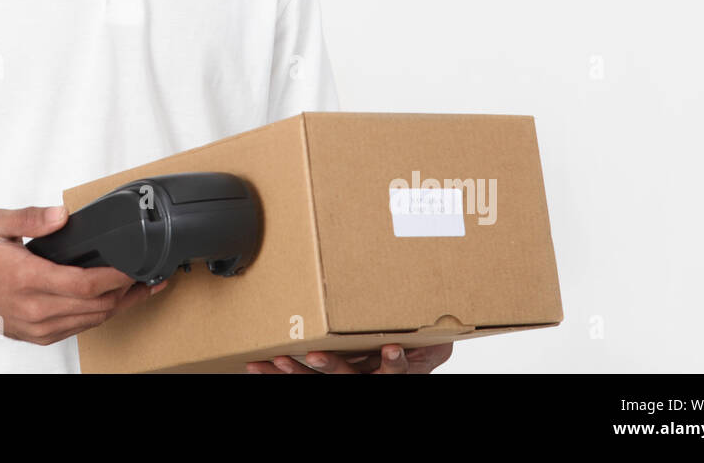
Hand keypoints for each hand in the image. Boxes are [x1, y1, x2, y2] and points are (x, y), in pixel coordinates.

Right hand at [0, 204, 166, 344]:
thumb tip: (61, 214)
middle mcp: (35, 309)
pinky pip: (80, 328)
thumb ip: (30, 217)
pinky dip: (101, 314)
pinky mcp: (40, 336)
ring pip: (92, 320)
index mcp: (27, 279)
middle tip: (150, 274)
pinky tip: (114, 300)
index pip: (85, 284)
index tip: (136, 266)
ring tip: (142, 287)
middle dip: (128, 291)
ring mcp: (39, 327)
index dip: (117, 277)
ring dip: (120, 305)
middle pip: (96, 305)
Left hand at [246, 342, 453, 373]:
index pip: (396, 370)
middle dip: (329, 367)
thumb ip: (432, 341)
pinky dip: (272, 373)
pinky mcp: (320, 379)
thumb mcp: (427, 352)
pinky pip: (295, 381)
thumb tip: (452, 320)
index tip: (394, 350)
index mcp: (390, 374)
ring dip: (293, 372)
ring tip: (278, 360)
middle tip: (313, 357)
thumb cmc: (409, 358)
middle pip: (347, 378)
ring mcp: (345, 382)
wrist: (391, 369)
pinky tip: (252, 365)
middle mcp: (366, 381)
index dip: (394, 362)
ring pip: (316, 383)